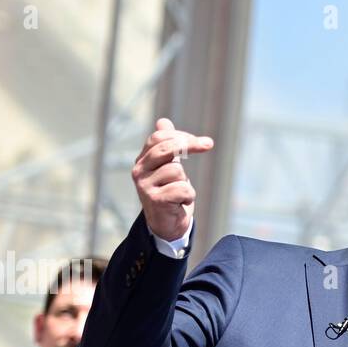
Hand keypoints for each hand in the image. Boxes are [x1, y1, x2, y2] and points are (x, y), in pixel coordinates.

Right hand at [131, 118, 213, 242]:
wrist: (165, 225)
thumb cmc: (169, 194)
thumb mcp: (167, 167)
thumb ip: (166, 146)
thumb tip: (163, 121)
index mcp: (142, 160)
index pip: (159, 138)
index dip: (182, 136)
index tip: (204, 142)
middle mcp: (139, 171)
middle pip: (166, 149)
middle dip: (190, 145)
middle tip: (208, 144)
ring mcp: (145, 186)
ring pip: (178, 171)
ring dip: (186, 183)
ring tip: (180, 194)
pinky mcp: (155, 200)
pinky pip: (182, 189)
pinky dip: (188, 196)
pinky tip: (181, 202)